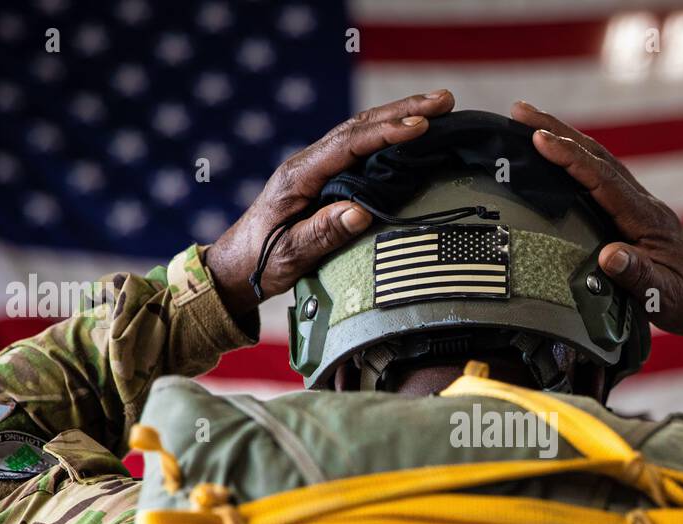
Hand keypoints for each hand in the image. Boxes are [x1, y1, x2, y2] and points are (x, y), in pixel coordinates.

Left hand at [206, 91, 455, 316]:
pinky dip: (389, 134)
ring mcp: (317, 167)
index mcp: (299, 176)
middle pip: (359, 127)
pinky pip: (360, 148)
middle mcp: (309, 163)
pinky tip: (413, 131)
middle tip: (444, 101)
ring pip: (361, 131)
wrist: (238, 264)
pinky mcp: (324, 177)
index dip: (386, 133)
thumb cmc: (261, 261)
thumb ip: (323, 233)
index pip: (348, 144)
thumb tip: (361, 212)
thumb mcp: (290, 253)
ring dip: (400, 115)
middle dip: (403, 110)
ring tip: (440, 106)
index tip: (421, 125)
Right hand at [510, 101, 682, 360]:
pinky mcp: (636, 217)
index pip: (603, 179)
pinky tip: (561, 160)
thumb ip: (639, 276)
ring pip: (600, 163)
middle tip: (520, 110)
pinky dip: (578, 162)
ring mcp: (640, 208)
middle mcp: (643, 204)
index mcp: (647, 218)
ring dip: (566, 140)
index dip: (570, 158)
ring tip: (531, 124)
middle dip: (559, 131)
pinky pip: (602, 180)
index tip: (539, 139)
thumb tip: (609, 257)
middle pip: (598, 157)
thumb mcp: (665, 296)